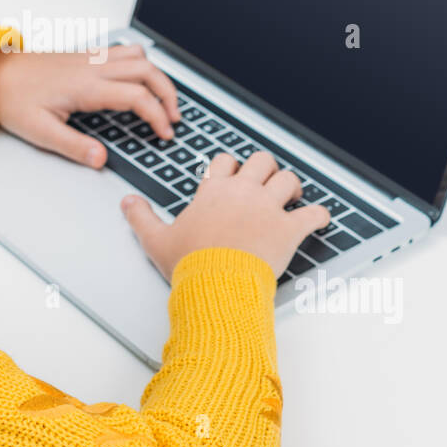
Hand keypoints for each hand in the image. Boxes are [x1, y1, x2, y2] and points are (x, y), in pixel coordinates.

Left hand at [0, 44, 179, 167]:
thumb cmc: (13, 99)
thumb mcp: (39, 132)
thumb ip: (73, 146)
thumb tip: (101, 159)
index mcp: (85, 87)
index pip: (137, 97)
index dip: (158, 116)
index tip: (165, 134)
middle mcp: (93, 67)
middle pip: (147, 71)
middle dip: (168, 94)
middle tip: (174, 118)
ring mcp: (90, 58)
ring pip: (139, 56)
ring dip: (157, 76)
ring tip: (162, 100)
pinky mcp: (85, 55)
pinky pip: (123, 50)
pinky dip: (141, 64)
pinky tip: (138, 81)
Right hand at [120, 151, 329, 280]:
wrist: (216, 285)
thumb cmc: (189, 263)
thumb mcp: (156, 239)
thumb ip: (141, 217)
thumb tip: (127, 202)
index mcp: (213, 191)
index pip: (225, 161)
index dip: (230, 167)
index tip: (232, 177)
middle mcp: (243, 192)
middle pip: (262, 161)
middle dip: (266, 169)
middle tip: (266, 184)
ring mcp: (269, 209)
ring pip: (289, 180)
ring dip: (292, 187)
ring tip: (291, 198)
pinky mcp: (289, 229)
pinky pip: (314, 214)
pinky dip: (320, 215)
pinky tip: (319, 219)